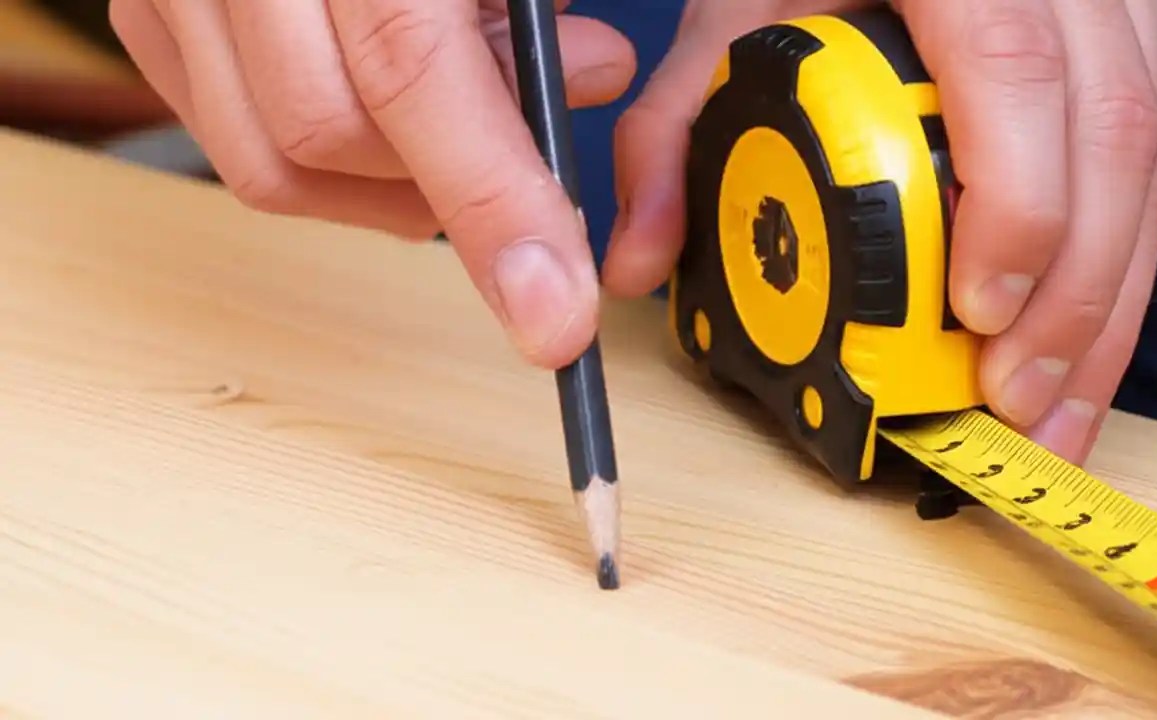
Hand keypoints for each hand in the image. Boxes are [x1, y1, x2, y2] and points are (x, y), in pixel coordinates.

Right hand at [109, 0, 635, 368]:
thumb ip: (529, 4)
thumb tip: (591, 74)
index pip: (409, 69)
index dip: (493, 202)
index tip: (555, 320)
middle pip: (334, 138)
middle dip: (459, 165)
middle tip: (566, 89)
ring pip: (277, 166)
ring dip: (404, 169)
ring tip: (486, 86)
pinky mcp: (152, 22)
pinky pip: (246, 143)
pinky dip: (346, 156)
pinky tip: (405, 93)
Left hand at [603, 0, 1156, 463]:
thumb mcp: (736, 16)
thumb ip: (673, 131)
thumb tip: (637, 261)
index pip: (1011, 71)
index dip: (1015, 204)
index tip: (978, 315)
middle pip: (1112, 135)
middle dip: (1075, 296)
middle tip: (1013, 405)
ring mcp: (1134, 1)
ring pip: (1156, 159)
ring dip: (1110, 301)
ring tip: (1052, 407)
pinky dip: (1131, 257)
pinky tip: (1087, 334)